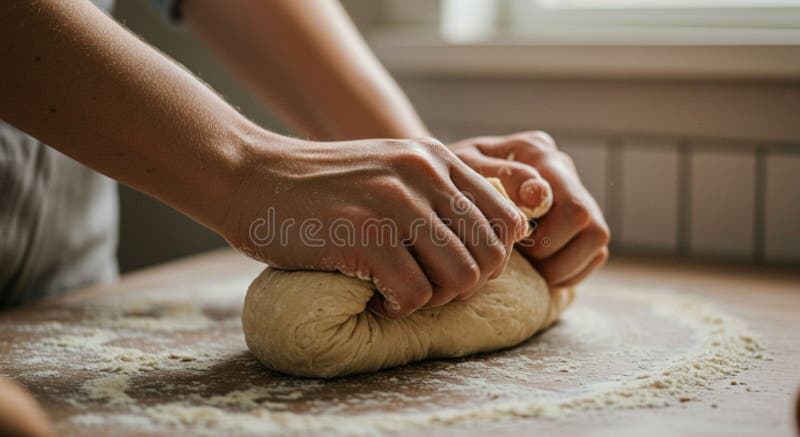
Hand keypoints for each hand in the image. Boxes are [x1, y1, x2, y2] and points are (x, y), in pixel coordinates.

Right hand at [222, 134, 528, 317]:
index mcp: (437, 159)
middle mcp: (425, 175)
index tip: (452, 270)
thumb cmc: (322, 187)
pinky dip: (398, 309)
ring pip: (460, 280)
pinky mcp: (366, 235)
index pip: (507, 222)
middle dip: (465, 288)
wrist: (251, 177)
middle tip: (427, 289)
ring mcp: (396, 203)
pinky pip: (415, 296)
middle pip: (490, 257)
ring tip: (400, 293)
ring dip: (434, 300)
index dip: (490, 258)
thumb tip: (494, 247)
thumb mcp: (392, 171)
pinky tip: (375, 297)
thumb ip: (439, 196)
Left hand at [450, 131, 609, 286]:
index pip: (572, 208)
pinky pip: (593, 254)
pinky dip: (568, 271)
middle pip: (593, 228)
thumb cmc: (446, 176)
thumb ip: (500, 177)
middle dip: (554, 255)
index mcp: (538, 151)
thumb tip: (538, 193)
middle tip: (519, 257)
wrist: (438, 180)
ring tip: (527, 264)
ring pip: (597, 243)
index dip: (546, 238)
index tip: (513, 243)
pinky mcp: (574, 219)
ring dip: (563, 266)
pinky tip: (536, 269)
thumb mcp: (462, 169)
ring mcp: (573, 193)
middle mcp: (562, 169)